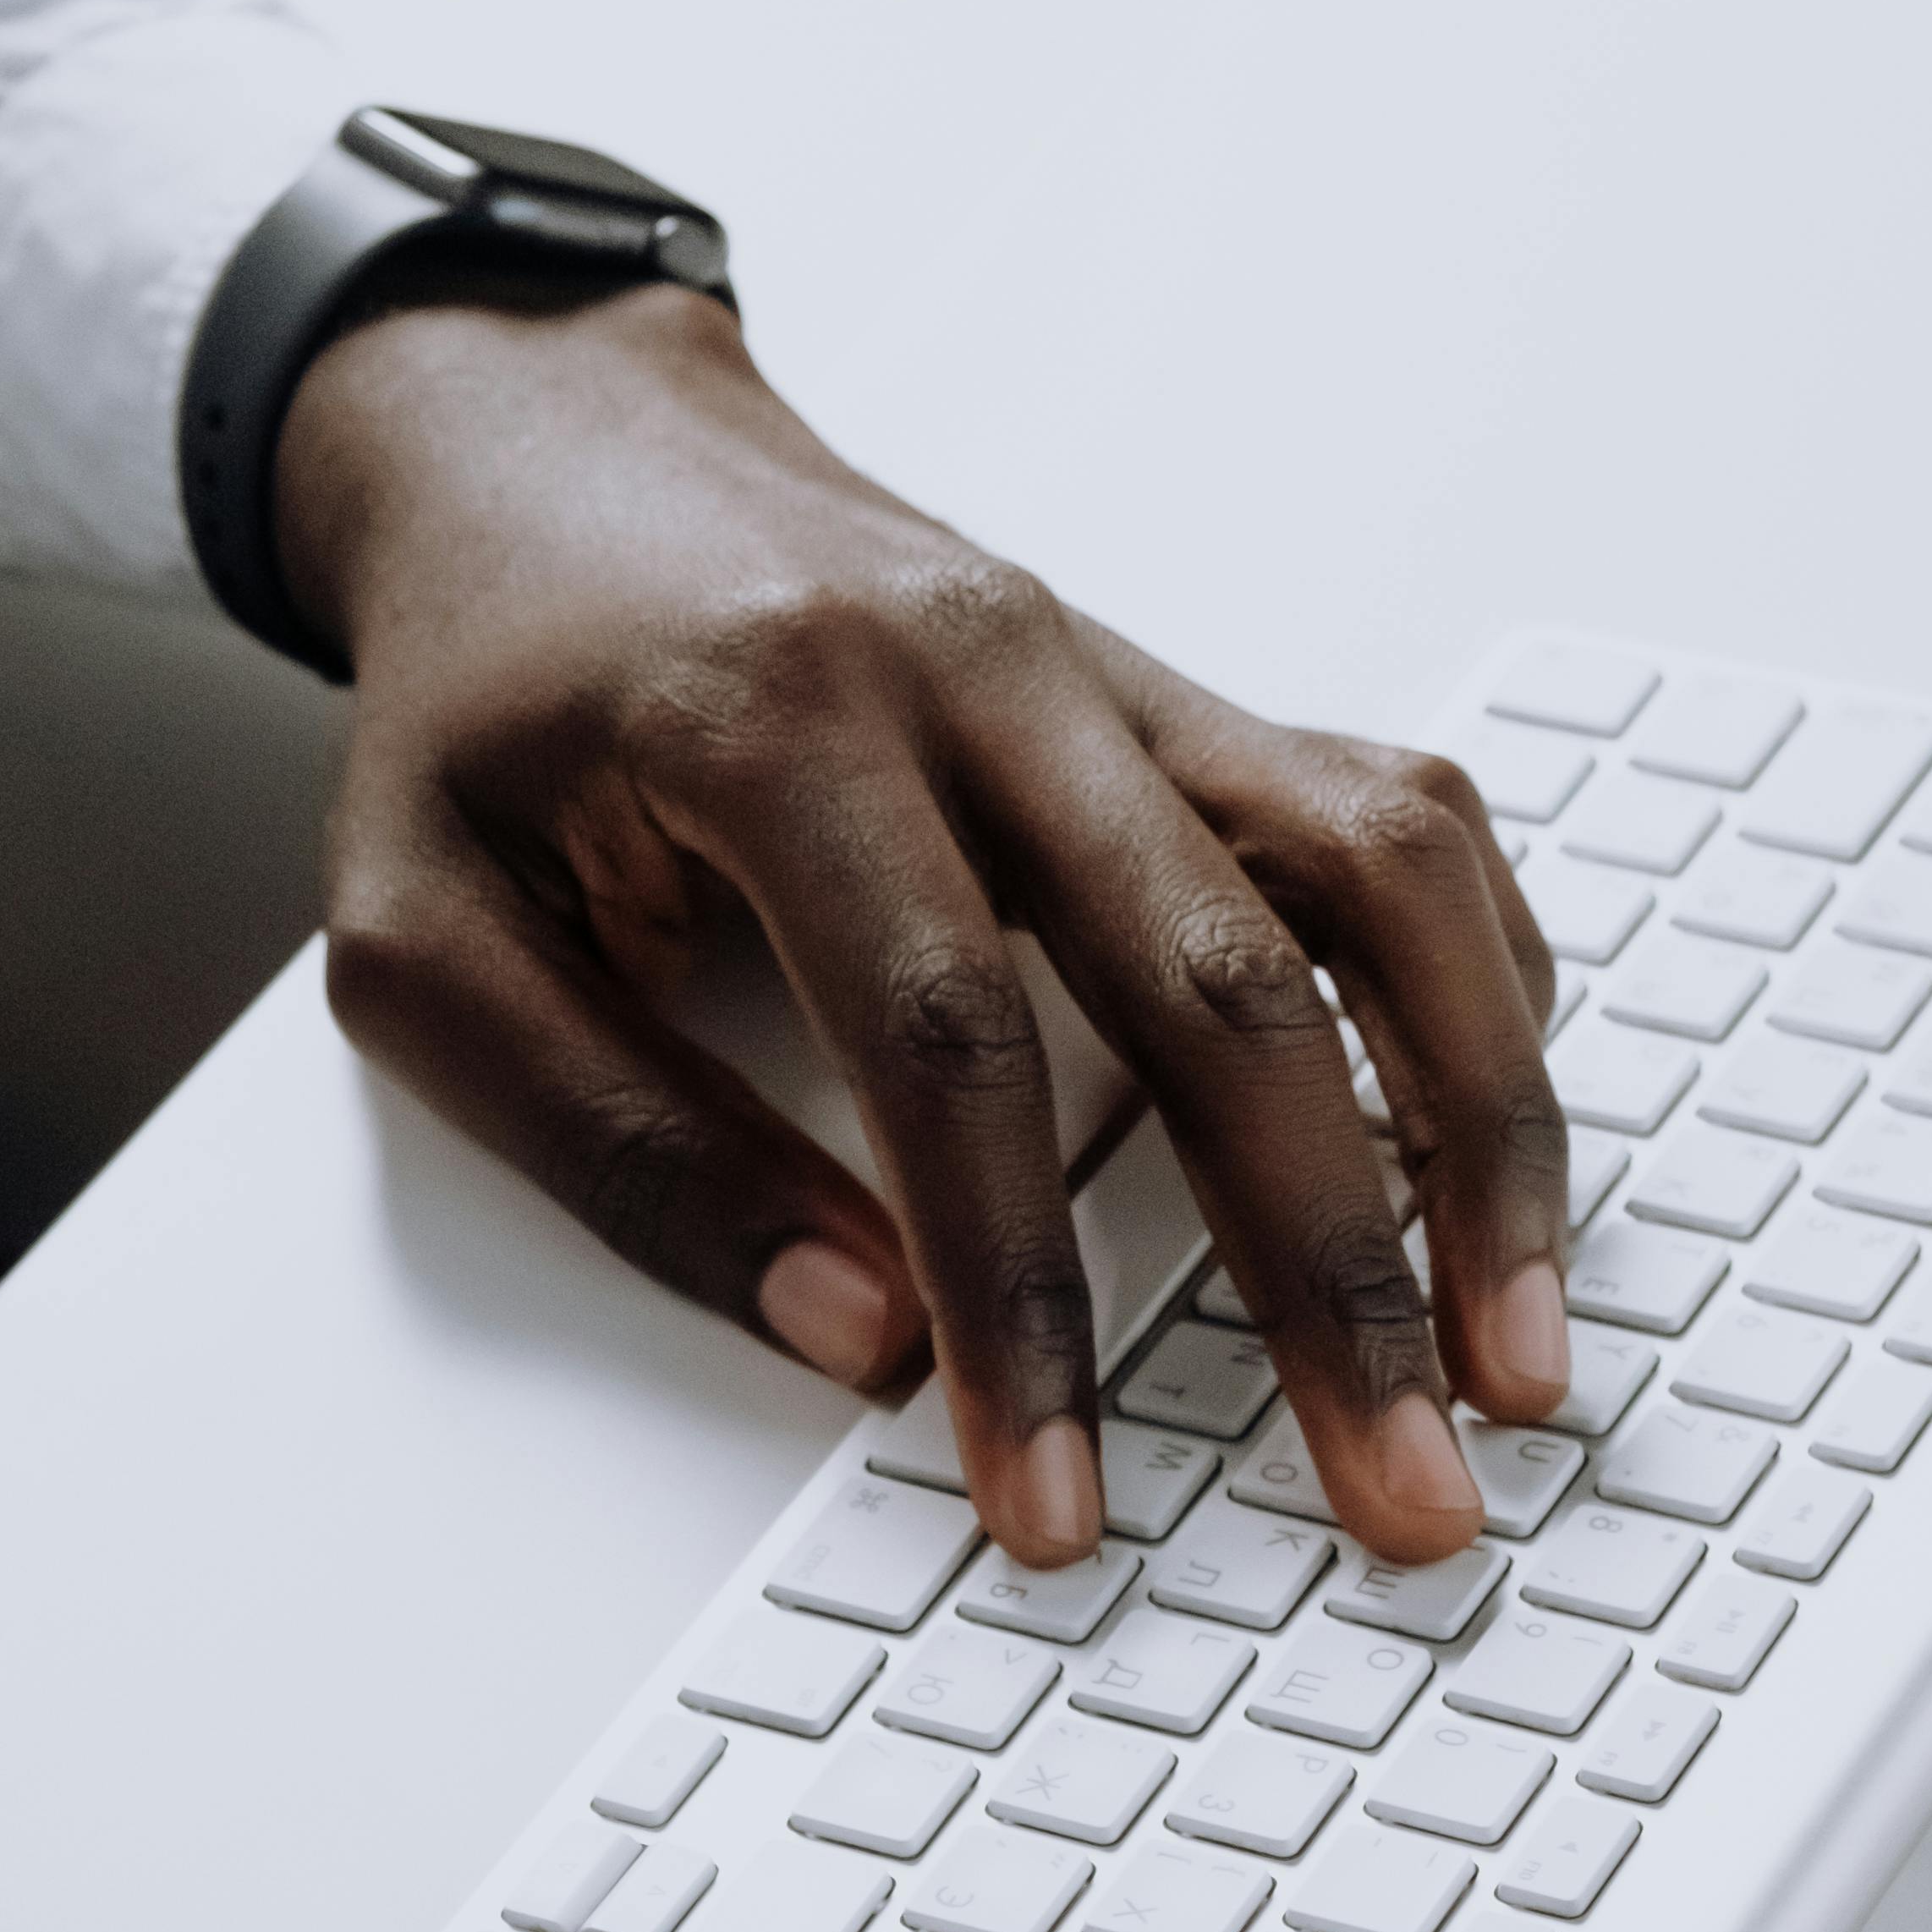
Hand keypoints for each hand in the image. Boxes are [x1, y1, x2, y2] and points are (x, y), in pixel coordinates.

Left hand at [281, 284, 1566, 1575]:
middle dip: (1334, 1273)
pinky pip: (1391, 825)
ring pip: (1378, 880)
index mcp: (779, 723)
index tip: (1057, 1500)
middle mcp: (989, 673)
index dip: (1020, 1300)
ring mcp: (1113, 671)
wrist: (545, 431)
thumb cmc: (479, 702)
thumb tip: (852, 1335)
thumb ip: (616, 1145)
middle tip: (1404, 1486)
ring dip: (1478, 1131)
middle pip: (1230, 984)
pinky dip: (1472, 987)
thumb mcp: (418, 941)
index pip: (951, 1051)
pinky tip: (1487, 1151)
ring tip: (1513, 1353)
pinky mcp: (1180, 695)